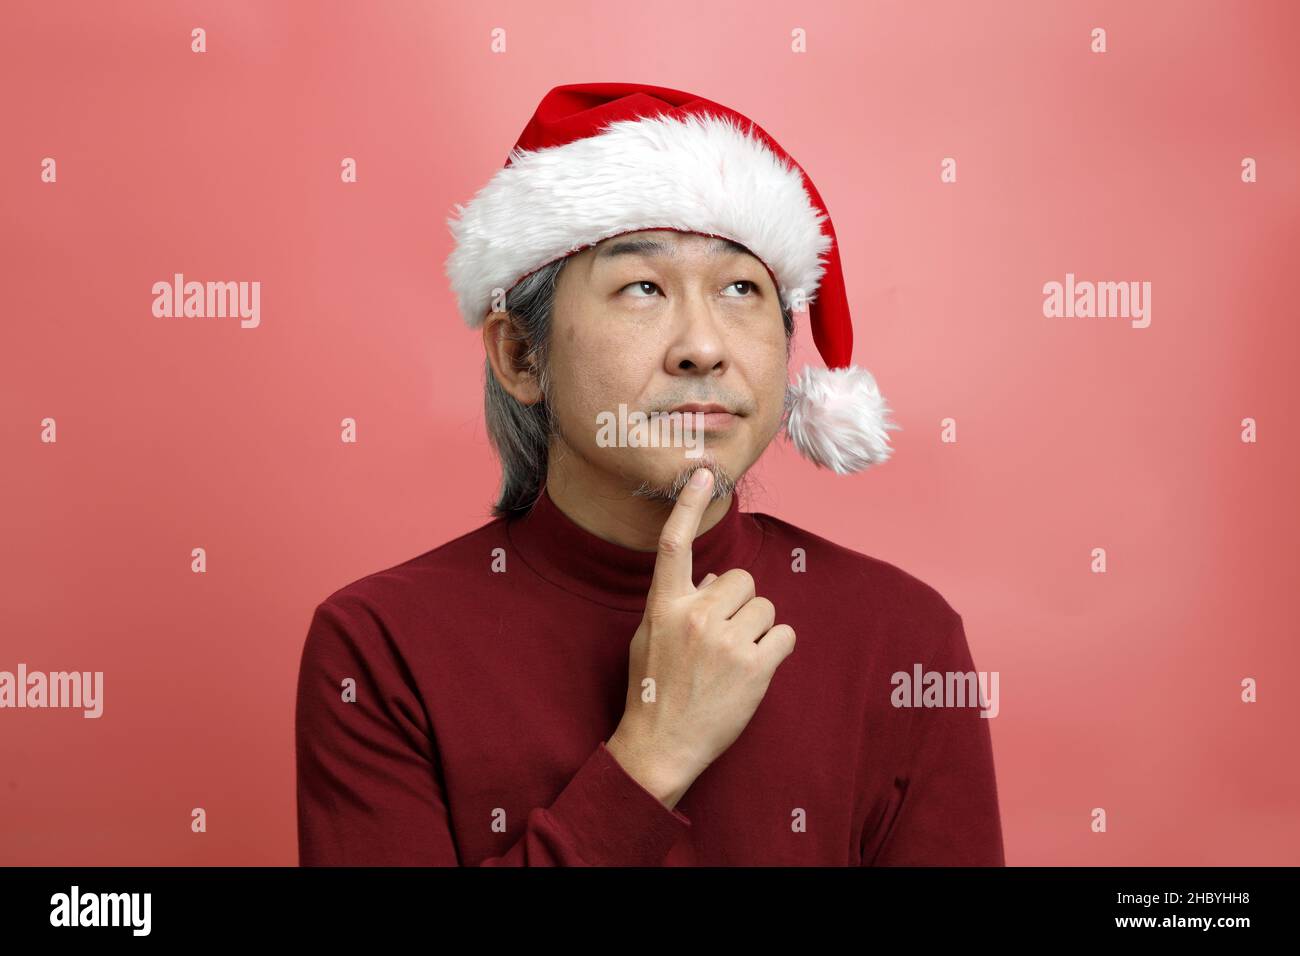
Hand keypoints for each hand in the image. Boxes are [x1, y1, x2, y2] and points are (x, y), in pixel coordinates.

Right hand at [607, 467, 796, 806]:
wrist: (661, 746)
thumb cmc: (653, 690)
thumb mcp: (649, 637)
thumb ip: (678, 602)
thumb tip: (710, 576)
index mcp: (663, 605)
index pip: (674, 544)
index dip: (687, 505)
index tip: (702, 473)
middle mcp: (694, 616)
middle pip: (740, 579)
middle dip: (738, 603)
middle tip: (723, 637)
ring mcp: (725, 642)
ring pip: (765, 607)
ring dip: (757, 629)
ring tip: (734, 659)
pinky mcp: (755, 668)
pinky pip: (784, 635)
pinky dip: (775, 650)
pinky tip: (755, 669)